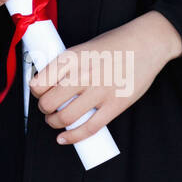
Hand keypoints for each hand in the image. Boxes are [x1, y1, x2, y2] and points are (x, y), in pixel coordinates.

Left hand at [30, 11, 181, 144]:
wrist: (146, 43)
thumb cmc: (115, 44)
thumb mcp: (83, 47)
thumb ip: (67, 64)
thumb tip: (48, 83)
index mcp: (71, 57)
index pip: (39, 82)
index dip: (35, 91)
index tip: (38, 93)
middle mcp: (83, 74)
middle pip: (49, 102)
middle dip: (44, 109)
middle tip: (48, 108)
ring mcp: (99, 91)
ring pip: (65, 117)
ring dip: (55, 123)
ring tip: (56, 120)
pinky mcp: (115, 105)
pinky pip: (89, 127)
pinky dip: (73, 136)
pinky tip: (64, 138)